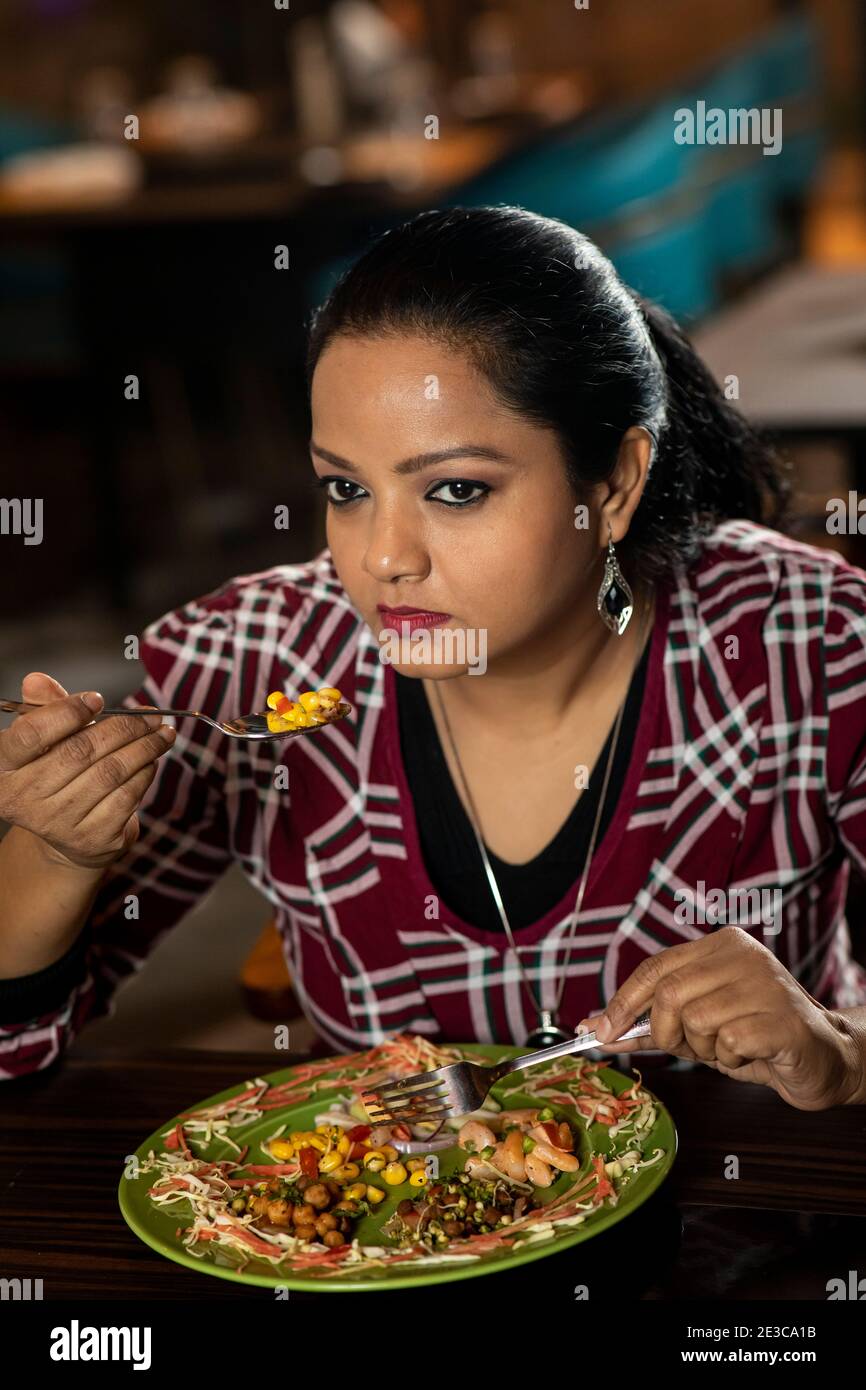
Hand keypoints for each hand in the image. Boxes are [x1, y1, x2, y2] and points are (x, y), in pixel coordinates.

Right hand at [0, 671, 175, 870]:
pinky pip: (126, 796)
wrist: (69, 835)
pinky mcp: (91, 838)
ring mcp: (56, 822)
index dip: (66, 712)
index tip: (98, 699)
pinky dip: (145, 773)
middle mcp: (23, 799)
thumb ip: (45, 709)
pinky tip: (152, 761)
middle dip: (124, 727)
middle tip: (152, 714)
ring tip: (162, 732)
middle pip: (80, 751)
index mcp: (4, 768)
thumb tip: (37, 680)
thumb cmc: (57, 776)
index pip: (31, 734)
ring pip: (110, 772)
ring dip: (144, 747)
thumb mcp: (46, 742)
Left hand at [576, 925, 863, 1110]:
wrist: (825, 1058)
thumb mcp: (698, 1026)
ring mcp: (765, 982)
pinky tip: (753, 1054)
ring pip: (696, 1021)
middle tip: (690, 1049)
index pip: (654, 968)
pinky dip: (731, 1060)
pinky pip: (728, 1043)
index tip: (597, 1032)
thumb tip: (595, 1028)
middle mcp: (743, 954)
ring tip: (732, 1049)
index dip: (621, 1003)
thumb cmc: (755, 1038)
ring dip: (704, 1051)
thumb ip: (651, 1023)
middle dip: (665, 1033)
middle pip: (668, 995)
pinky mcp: (782, 1017)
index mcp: (720, 945)